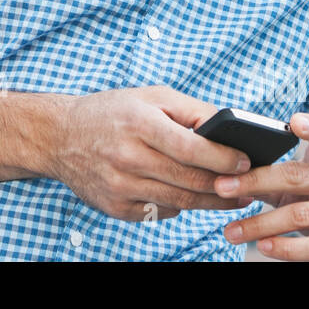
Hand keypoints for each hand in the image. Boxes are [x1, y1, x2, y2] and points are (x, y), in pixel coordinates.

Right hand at [43, 86, 253, 221]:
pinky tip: (193, 199)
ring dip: (211, 202)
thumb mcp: (150, 96)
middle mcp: (127, 156)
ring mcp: (119, 186)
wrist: (59, 135)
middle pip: (188, 180)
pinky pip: (159, 212)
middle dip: (226, 186)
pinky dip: (180, 207)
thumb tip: (229, 130)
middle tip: (250, 187)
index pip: (190, 147)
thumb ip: (191, 110)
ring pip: (178, 202)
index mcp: (138, 122)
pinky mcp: (114, 207)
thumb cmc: (111, 112)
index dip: (223, 158)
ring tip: (233, 197)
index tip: (246, 161)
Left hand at [215, 113, 308, 260]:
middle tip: (221, 187)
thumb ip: (272, 179)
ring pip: (300, 215)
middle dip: (254, 181)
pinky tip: (263, 246)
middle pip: (297, 176)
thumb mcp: (302, 188)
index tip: (295, 121)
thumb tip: (228, 175)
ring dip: (259, 224)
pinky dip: (286, 248)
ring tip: (231, 231)